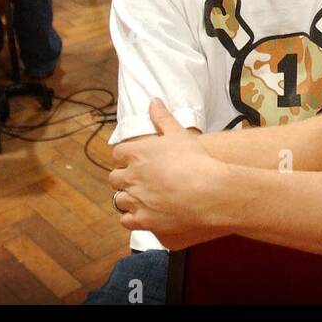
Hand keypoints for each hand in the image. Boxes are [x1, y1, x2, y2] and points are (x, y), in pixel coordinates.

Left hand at [109, 100, 228, 237]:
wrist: (207, 191)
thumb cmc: (194, 160)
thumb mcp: (178, 133)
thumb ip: (162, 117)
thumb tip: (153, 101)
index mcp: (136, 153)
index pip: (118, 154)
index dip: (126, 157)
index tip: (134, 159)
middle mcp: (131, 176)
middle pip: (114, 178)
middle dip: (123, 178)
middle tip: (137, 179)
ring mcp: (135, 199)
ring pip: (119, 200)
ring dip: (127, 198)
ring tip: (141, 197)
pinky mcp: (143, 220)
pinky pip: (126, 220)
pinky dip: (132, 217)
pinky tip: (143, 213)